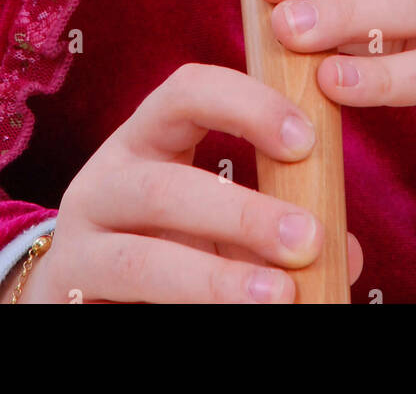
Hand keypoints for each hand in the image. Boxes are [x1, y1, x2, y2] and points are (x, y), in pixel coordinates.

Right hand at [2, 62, 362, 302]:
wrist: (83, 293)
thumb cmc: (168, 243)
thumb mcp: (219, 223)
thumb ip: (274, 224)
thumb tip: (345, 251)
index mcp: (147, 139)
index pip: (187, 91)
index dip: (247, 105)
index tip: (307, 141)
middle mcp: (104, 181)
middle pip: (165, 186)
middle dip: (242, 214)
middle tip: (310, 238)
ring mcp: (79, 244)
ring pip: (141, 259)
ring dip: (215, 280)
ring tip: (281, 296)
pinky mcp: (70, 297)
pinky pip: (126, 303)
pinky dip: (186, 311)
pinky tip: (229, 324)